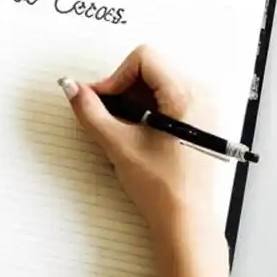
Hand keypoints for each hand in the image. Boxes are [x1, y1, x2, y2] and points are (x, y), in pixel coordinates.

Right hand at [61, 44, 227, 276]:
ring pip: (158, 80)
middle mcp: (201, 95)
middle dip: (124, 86)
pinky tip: (139, 130)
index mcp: (187, 96)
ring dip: (134, 96)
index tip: (104, 99)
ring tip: (125, 126)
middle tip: (110, 113)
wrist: (185, 218)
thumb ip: (90, 110)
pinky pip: (169, 95)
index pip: (144, 58)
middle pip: (151, 66)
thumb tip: (72, 88)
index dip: (116, 75)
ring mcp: (204, 106)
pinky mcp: (201, 118)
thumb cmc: (163, 187)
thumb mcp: (118, 144)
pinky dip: (147, 105)